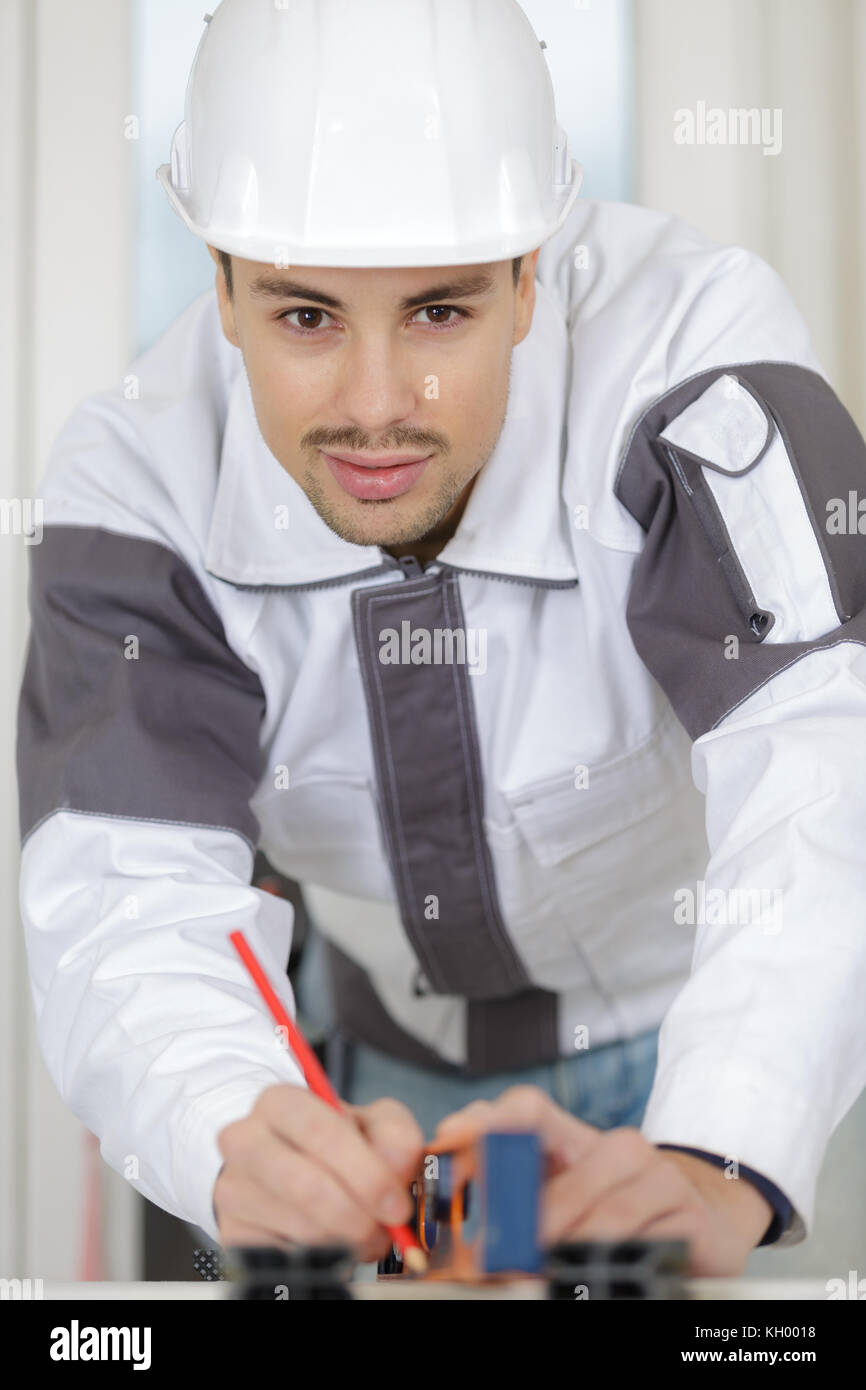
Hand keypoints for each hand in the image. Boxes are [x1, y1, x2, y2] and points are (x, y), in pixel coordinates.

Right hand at [214, 1086, 423, 1261]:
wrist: (283, 1160)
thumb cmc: (334, 1141)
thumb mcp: (373, 1122)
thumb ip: (396, 1136)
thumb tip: (397, 1169)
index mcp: (280, 1102)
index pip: (321, 1131)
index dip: (366, 1173)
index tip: (396, 1206)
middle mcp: (244, 1141)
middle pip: (304, 1186)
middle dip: (356, 1217)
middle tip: (384, 1233)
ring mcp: (232, 1188)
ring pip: (299, 1229)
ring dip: (344, 1241)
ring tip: (364, 1234)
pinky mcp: (232, 1231)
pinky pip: (285, 1257)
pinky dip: (320, 1257)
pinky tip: (332, 1240)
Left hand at [433, 1086, 771, 1275]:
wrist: (706, 1218)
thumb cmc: (620, 1208)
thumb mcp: (566, 1195)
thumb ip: (515, 1198)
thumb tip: (453, 1220)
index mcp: (576, 1138)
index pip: (525, 1108)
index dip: (484, 1123)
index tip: (449, 1149)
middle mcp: (617, 1147)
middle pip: (558, 1162)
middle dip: (516, 1212)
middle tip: (488, 1250)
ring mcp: (656, 1176)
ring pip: (600, 1207)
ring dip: (561, 1244)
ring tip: (533, 1272)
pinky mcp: (689, 1213)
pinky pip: (641, 1236)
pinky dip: (607, 1259)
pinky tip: (587, 1273)